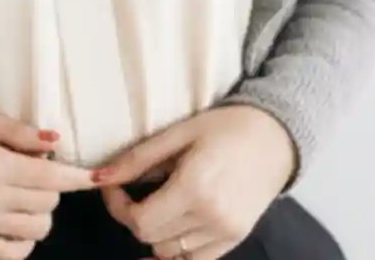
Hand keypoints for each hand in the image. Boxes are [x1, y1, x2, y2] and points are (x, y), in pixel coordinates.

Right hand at [0, 99, 98, 259]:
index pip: (50, 178)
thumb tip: (55, 142)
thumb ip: (14, 131)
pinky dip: (22, 240)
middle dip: (52, 184)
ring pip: (35, 230)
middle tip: (34, 167)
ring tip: (23, 192)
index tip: (97, 175)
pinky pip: (10, 254)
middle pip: (47, 202)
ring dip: (40, 211)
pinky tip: (15, 219)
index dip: (79, 177)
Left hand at [92, 106, 296, 259]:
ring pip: (169, 252)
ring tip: (158, 203)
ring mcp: (227, 232)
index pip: (139, 221)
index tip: (113, 186)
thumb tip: (98, 178)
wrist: (275, 137)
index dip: (117, 206)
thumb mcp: (177, 134)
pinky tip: (172, 226)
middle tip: (132, 191)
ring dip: (155, 231)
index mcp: (194, 188)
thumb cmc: (223, 128)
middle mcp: (212, 217)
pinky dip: (177, 248)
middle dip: (132, 216)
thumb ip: (136, 160)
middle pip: (150, 238)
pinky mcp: (236, 239)